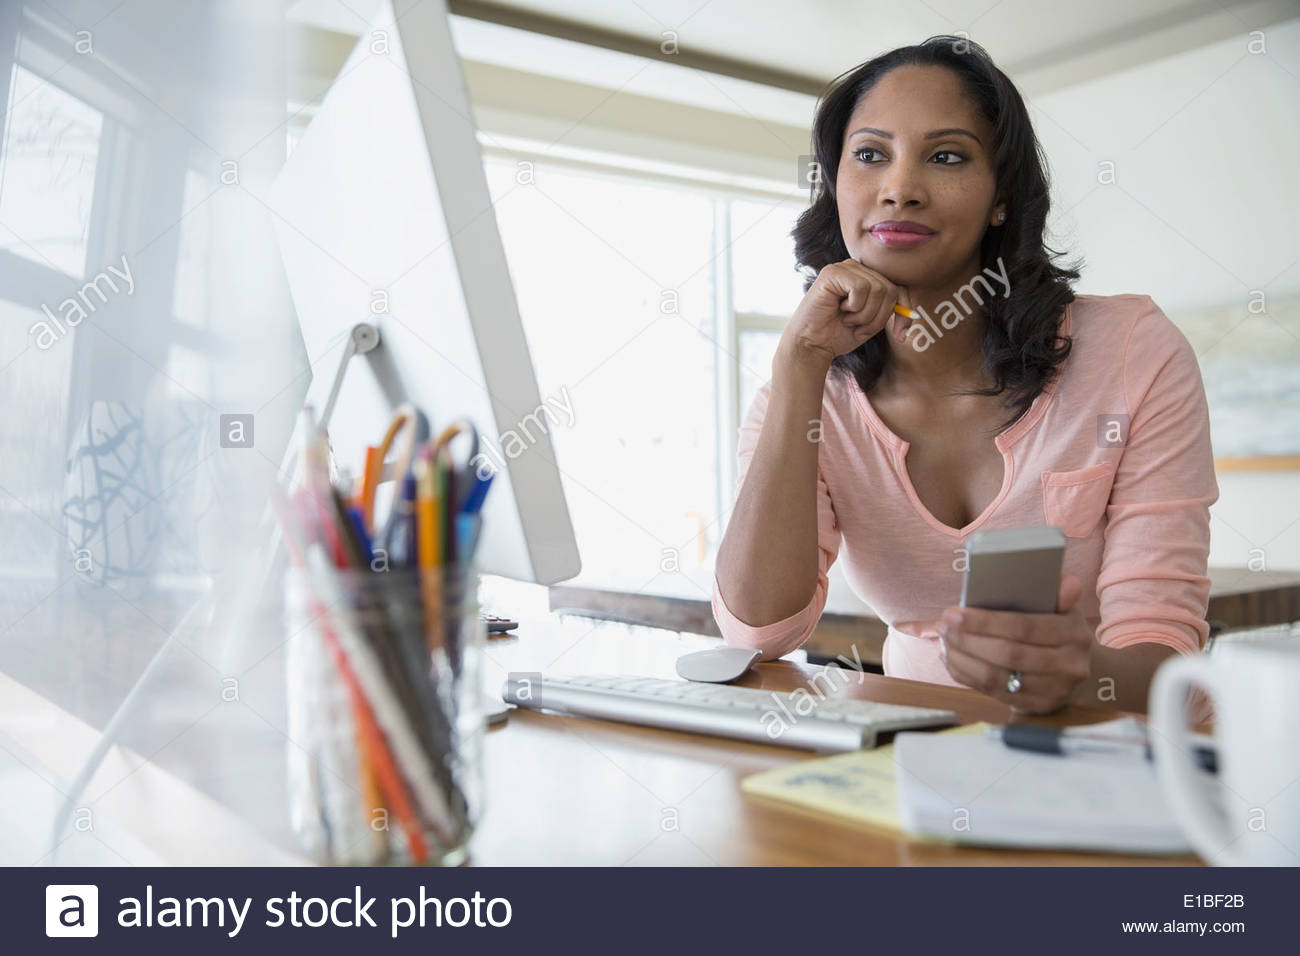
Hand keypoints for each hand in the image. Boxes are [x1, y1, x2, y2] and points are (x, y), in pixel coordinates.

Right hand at [778, 258, 912, 367]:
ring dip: (866, 315)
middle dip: (879, 318)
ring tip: (848, 319)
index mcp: (868, 277)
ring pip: (878, 290)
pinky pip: (861, 288)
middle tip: (859, 327)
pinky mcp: (833, 272)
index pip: (900, 287)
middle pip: (891, 290)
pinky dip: (854, 307)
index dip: (904, 311)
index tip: (901, 335)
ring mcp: (845, 267)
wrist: (812, 345)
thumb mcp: (873, 322)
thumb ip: (890, 310)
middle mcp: (858, 268)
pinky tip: (839, 310)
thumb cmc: (838, 334)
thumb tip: (915, 313)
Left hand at [936, 573, 1093, 713]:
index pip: (1023, 627)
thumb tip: (1069, 582)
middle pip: (1007, 653)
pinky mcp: (1037, 707)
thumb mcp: (1061, 608)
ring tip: (943, 641)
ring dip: (962, 658)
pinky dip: (967, 675)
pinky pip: (993, 691)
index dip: (985, 622)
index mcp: (1074, 634)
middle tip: (943, 626)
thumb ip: (1057, 592)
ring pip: (996, 676)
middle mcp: (1069, 666)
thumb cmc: (1057, 629)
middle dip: (968, 639)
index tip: (954, 613)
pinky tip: (952, 659)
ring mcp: (1054, 691)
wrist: (1074, 669)